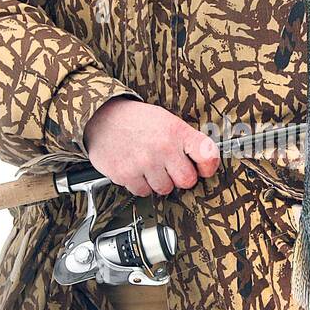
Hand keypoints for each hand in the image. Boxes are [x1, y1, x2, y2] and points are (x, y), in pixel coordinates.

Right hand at [83, 97, 220, 196]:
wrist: (102, 117)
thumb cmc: (136, 120)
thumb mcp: (166, 120)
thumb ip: (185, 141)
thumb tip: (204, 162)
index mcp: (177, 132)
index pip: (207, 155)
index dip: (208, 166)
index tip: (203, 168)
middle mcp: (163, 148)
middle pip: (187, 181)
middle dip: (179, 177)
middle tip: (169, 167)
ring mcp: (144, 163)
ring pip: (164, 189)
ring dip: (158, 181)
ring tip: (149, 165)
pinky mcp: (126, 174)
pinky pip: (143, 192)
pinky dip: (140, 184)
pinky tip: (135, 168)